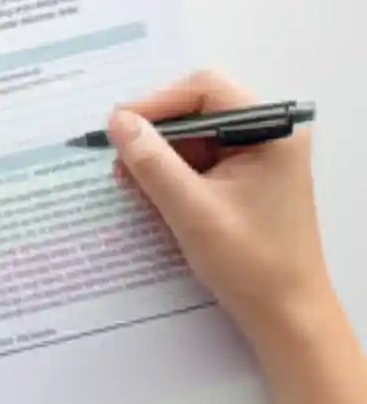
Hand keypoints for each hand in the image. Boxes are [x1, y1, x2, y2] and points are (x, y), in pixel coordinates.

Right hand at [108, 71, 333, 346]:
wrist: (285, 313)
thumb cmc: (249, 263)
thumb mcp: (191, 211)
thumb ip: (152, 162)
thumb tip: (118, 122)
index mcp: (270, 132)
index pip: (206, 89)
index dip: (157, 103)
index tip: (118, 128)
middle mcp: (269, 135)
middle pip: (199, 111)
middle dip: (156, 135)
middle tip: (119, 162)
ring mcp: (259, 158)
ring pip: (195, 138)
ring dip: (160, 158)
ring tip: (131, 185)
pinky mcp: (247, 180)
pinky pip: (202, 162)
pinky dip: (173, 176)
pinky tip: (153, 198)